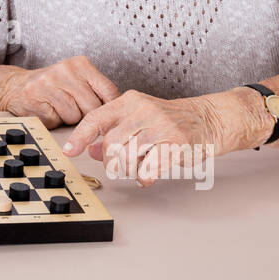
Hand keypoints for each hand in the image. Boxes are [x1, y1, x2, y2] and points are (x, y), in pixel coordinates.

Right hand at [0, 55, 120, 126]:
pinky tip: (47, 111)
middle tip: (74, 109)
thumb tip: (119, 113)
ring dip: (68, 120)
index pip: (109, 92)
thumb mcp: (77, 81)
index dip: (109, 109)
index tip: (106, 116)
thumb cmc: (51, 87)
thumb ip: (96, 91)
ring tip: (57, 108)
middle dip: (86, 116)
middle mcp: (66, 71)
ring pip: (75, 117)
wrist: (13, 87)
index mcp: (81, 64)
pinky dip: (54, 121)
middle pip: (94, 108)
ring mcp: (49, 84)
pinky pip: (57, 121)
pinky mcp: (36, 99)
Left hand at [59, 90, 232, 186]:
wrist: (209, 118)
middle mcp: (144, 111)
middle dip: (111, 162)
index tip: (69, 151)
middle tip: (120, 166)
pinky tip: (148, 175)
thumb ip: (114, 131)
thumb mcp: (139, 118)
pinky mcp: (176, 144)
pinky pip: (149, 169)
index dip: (80, 136)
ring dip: (128, 171)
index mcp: (130, 101)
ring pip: (127, 158)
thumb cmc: (171, 120)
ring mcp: (161, 127)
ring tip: (137, 169)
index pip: (97, 118)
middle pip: (110, 144)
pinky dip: (144, 178)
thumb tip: (89, 148)